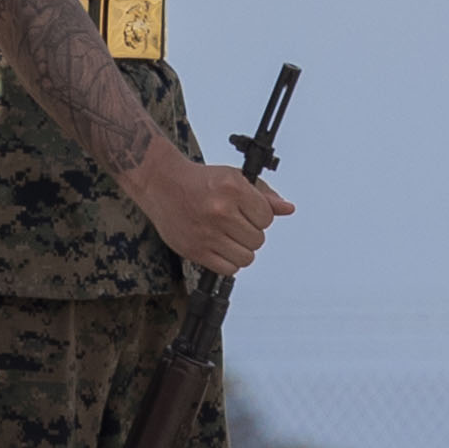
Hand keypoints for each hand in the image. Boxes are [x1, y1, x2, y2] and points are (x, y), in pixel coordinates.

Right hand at [128, 148, 287, 274]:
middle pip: (258, 240)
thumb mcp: (234, 178)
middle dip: (250, 233)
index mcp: (233, 189)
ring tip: (227, 237)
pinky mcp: (195, 250)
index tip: (247, 212)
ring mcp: (207, 233)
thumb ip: (263, 194)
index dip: (259, 216)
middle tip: (234, 224)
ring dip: (240, 249)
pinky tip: (219, 247)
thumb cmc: (198, 180)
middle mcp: (220, 211)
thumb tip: (287, 208)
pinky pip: (229, 269)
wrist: (161, 183)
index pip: (267, 218)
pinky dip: (228, 262)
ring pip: (246, 257)